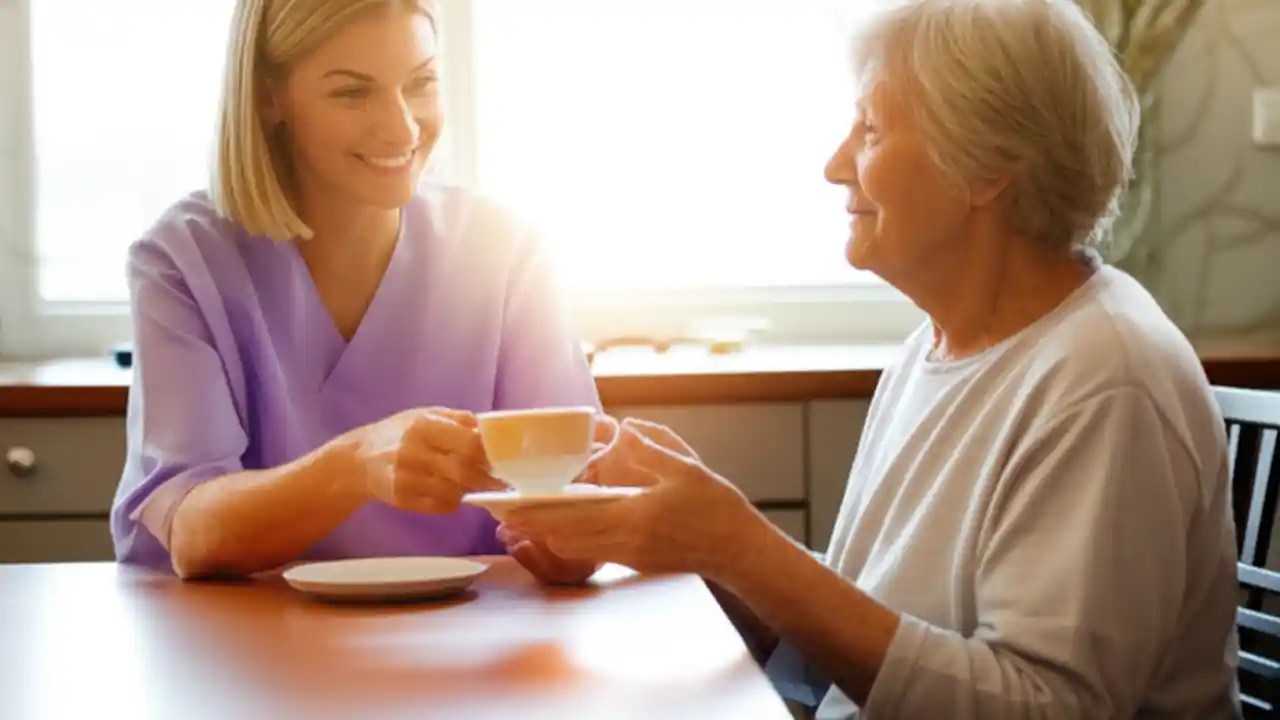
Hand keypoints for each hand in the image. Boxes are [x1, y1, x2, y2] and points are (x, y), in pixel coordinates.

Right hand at [350, 407, 504, 513]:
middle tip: (499, 479)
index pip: (469, 443)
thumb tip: (492, 428)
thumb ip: (459, 419)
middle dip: (485, 477)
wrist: (359, 459)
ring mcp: (407, 478)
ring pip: (454, 491)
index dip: (490, 453)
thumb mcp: (426, 415)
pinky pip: (440, 506)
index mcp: (425, 425)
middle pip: (464, 471)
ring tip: (474, 484)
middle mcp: (414, 451)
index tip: (502, 458)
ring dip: (469, 490)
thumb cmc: (400, 433)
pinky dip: (452, 502)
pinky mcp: (402, 499)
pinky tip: (451, 493)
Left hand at [504, 418, 762, 580]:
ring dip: (546, 533)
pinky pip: (590, 550)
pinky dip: (568, 538)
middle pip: (564, 539)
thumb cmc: (715, 506)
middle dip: (531, 526)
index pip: (574, 519)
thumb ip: (649, 447)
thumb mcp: (686, 468)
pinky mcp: (632, 561)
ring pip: (574, 548)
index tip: (509, 506)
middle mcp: (626, 543)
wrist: (738, 549)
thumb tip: (620, 427)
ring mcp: (628, 557)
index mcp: (636, 518)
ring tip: (520, 517)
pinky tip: (558, 523)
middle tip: (501, 512)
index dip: (538, 515)